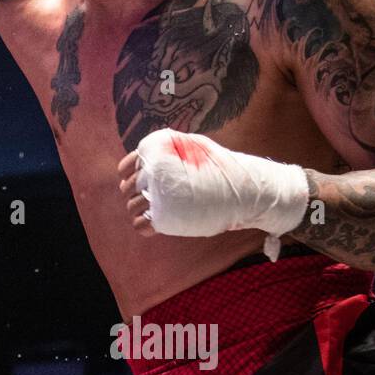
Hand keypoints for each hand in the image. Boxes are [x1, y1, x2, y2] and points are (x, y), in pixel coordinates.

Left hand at [118, 128, 308, 244]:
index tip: (137, 181)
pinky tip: (154, 225)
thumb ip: (175, 150)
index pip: (128, 164)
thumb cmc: (223, 169)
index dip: (128, 173)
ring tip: (155, 210)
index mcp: (161, 155)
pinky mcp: (168, 218)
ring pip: (133, 206)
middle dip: (135, 194)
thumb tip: (153, 155)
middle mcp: (157, 174)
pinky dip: (144, 226)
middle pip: (129, 188)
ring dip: (140, 210)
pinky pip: (141, 225)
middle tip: (150, 198)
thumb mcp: (197, 148)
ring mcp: (161, 196)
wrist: (245, 191)